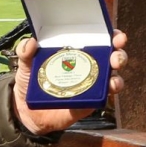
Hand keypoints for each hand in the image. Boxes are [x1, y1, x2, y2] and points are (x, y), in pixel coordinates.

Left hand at [12, 30, 128, 136]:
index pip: (100, 41)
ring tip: (113, 74)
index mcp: (78, 53)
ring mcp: (92, 84)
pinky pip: (105, 96)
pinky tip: (109, 88)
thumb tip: (31, 42)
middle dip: (120, 55)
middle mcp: (89, 66)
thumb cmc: (31, 82)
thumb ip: (25, 52)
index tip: (115, 35)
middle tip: (115, 56)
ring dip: (118, 75)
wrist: (27, 111)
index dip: (112, 36)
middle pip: (112, 58)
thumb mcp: (26, 64)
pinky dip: (110, 91)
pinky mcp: (90, 101)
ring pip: (113, 77)